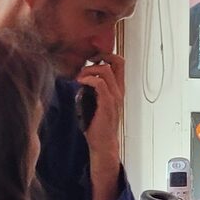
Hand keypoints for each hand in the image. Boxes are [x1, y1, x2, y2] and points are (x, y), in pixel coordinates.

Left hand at [79, 53, 125, 199]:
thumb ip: (92, 89)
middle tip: (86, 64)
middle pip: (117, 62)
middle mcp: (119, 91)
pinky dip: (88, 79)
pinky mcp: (108, 104)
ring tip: (79, 78)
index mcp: (118, 89)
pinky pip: (100, 84)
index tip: (92, 59)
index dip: (107, 55)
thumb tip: (80, 78)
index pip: (119, 63)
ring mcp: (115, 97)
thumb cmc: (98, 125)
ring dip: (89, 70)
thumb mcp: (95, 102)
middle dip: (99, 57)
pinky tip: (79, 83)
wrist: (103, 144)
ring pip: (106, 71)